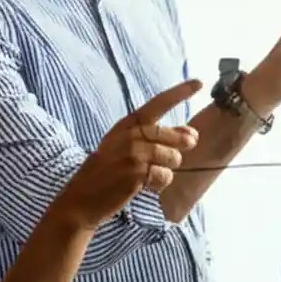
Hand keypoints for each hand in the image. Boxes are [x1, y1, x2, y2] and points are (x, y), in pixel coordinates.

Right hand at [57, 79, 202, 228]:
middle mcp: (131, 135)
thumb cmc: (107, 171)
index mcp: (127, 124)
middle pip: (175, 136)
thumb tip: (191, 133)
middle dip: (180, 147)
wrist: (81, 199)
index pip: (158, 103)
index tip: (199, 82)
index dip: (180, 92)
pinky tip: (143, 186)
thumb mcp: (126, 145)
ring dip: (166, 169)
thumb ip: (157, 137)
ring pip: (173, 158)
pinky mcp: (137, 174)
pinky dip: (159, 184)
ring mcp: (134, 153)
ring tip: (146, 174)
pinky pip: (165, 176)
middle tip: (169, 156)